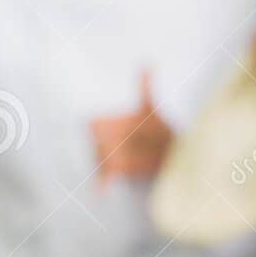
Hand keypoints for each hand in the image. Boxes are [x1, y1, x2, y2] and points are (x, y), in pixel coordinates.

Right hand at [90, 70, 172, 187]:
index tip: (91, 125)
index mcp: (108, 122)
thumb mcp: (150, 107)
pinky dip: (99, 185)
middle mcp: (104, 139)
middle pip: (93, 144)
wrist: (165, 147)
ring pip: (99, 160)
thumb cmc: (155, 125)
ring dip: (103, 162)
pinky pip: (102, 178)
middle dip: (100, 147)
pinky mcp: (114, 169)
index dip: (91, 127)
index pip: (90, 124)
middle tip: (111, 146)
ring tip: (113, 164)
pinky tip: (98, 193)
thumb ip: (146, 86)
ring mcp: (107, 154)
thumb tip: (148, 62)